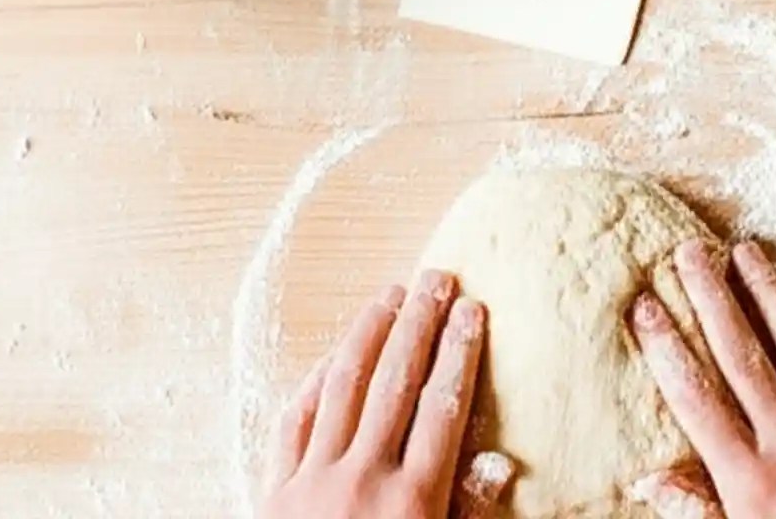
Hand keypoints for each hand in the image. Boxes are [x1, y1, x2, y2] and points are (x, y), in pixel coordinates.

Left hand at [261, 271, 510, 518]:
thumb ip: (469, 513)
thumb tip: (500, 463)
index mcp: (413, 501)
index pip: (443, 407)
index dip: (459, 353)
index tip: (470, 309)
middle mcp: (363, 480)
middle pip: (395, 384)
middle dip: (418, 324)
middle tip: (435, 279)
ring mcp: (313, 482)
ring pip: (343, 389)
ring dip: (368, 334)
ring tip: (390, 296)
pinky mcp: (274, 492)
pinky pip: (294, 423)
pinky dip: (314, 384)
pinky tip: (332, 357)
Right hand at [629, 240, 775, 518]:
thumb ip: (698, 512)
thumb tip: (649, 478)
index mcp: (751, 481)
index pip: (697, 399)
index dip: (666, 347)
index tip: (644, 305)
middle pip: (744, 358)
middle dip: (712, 300)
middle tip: (689, 252)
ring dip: (772, 297)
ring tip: (748, 252)